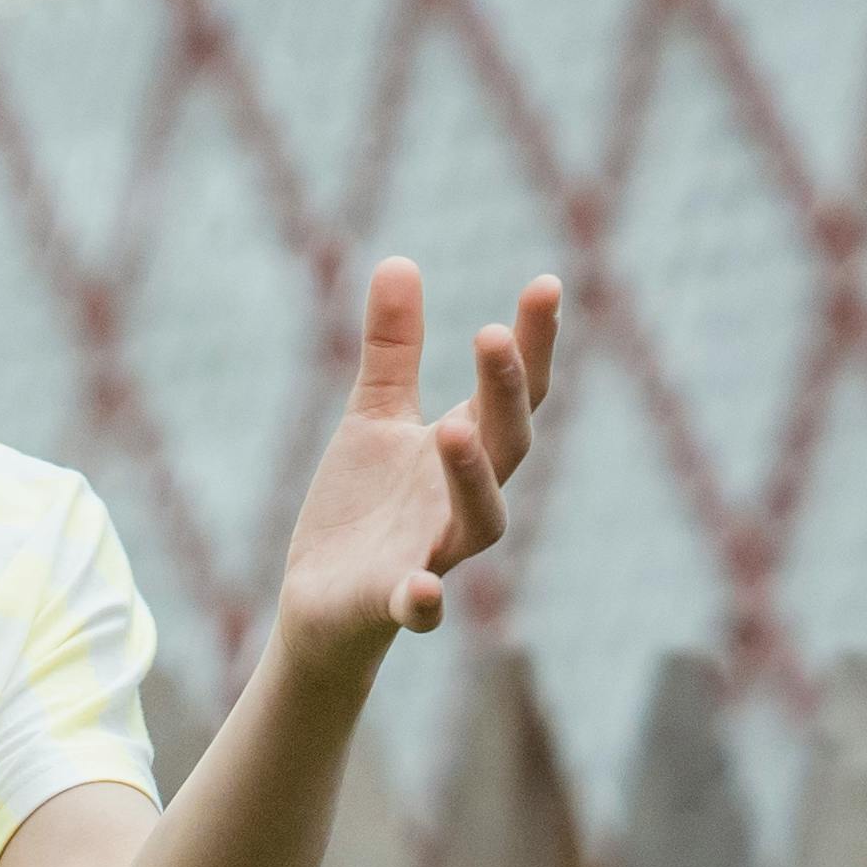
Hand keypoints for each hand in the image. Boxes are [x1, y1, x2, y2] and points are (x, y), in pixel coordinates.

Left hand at [273, 259, 560, 659]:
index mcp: (467, 450)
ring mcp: (436, 551)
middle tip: (492, 335)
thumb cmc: (362, 508)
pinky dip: (425, 601)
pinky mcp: (395, 602)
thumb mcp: (375, 416)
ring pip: (480, 520)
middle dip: (504, 393)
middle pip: (508, 446)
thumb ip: (393, 349)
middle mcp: (466, 500)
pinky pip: (420, 606)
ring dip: (472, 476)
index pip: (513, 392)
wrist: (320, 602)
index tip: (546, 284)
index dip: (534, 342)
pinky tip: (423, 591)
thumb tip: (400, 260)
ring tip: (453, 429)